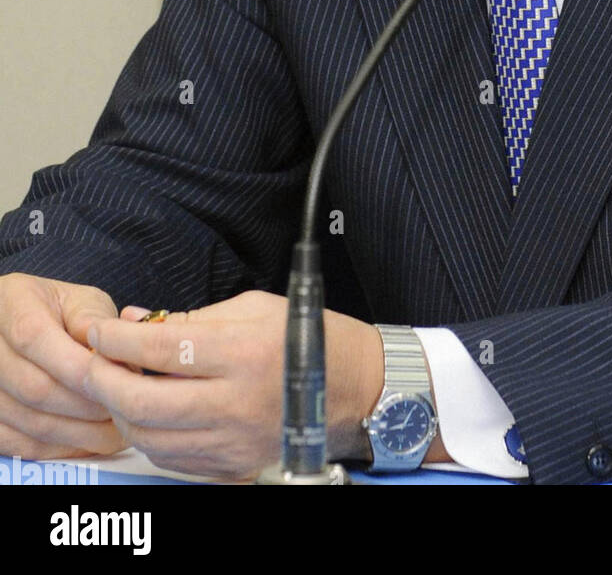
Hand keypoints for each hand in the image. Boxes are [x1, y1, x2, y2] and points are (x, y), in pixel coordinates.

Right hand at [0, 273, 127, 459]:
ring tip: (116, 429)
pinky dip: (60, 448)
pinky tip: (89, 440)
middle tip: (124, 408)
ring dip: (79, 431)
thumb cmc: (57, 311)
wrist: (22, 324)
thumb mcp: (80, 301)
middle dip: (86, 403)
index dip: (79, 366)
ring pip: (30, 421)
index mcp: (14, 306)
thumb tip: (115, 353)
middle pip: (35, 388)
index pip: (36, 338)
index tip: (116, 378)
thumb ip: (95, 321)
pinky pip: (22, 444)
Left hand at [82, 290, 384, 480]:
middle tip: (91, 362)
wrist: (358, 388)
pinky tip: (150, 414)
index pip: (159, 349)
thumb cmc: (313, 339)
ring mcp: (234, 441)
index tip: (99, 330)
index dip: (117, 339)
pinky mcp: (235, 466)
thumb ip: (192, 318)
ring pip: (150, 439)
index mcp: (243, 352)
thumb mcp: (255, 308)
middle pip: (142, 403)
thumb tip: (137, 320)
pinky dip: (150, 438)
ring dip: (121, 413)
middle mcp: (236, 402)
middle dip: (102, 381)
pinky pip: (173, 460)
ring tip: (118, 387)